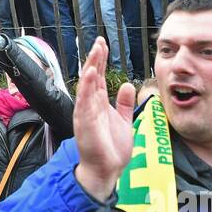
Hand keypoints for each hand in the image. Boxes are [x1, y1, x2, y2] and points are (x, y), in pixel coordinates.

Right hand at [73, 39, 136, 200]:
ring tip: (95, 50)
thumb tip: (128, 85)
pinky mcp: (84, 122)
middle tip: (99, 40)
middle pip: (92, 76)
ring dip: (90, 67)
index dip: (100, 60)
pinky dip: (86, 86)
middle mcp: (90, 105)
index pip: (98, 77)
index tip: (103, 44)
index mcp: (99, 104)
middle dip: (95, 58)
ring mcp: (86, 112)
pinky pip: (84, 101)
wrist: (107, 170)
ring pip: (87, 84)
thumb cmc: (112, 149)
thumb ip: (124, 104)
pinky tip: (90, 73)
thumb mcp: (124, 121)